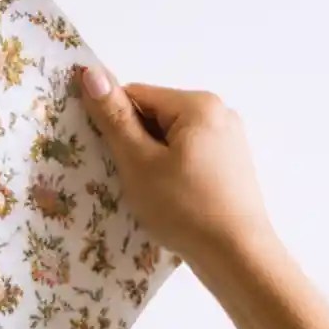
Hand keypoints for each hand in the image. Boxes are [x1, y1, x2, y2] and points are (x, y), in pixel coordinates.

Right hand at [78, 66, 271, 266]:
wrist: (238, 257)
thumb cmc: (185, 208)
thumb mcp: (140, 162)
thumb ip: (114, 117)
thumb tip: (90, 72)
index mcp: (199, 104)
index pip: (137, 95)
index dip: (115, 123)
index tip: (107, 155)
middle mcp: (220, 114)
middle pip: (157, 116)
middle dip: (137, 144)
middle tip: (130, 179)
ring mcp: (230, 141)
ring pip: (173, 139)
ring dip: (153, 161)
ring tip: (151, 193)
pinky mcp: (232, 166)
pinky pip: (191, 157)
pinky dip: (173, 173)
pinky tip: (170, 200)